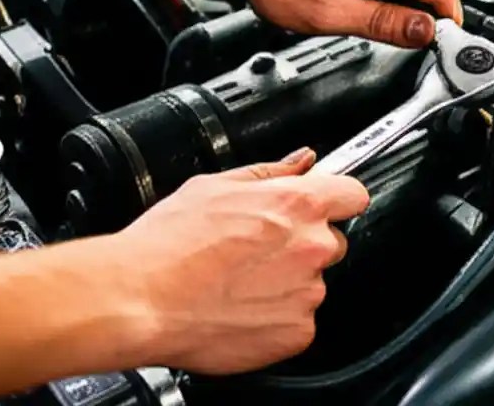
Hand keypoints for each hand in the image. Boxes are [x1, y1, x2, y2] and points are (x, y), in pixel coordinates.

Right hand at [109, 148, 368, 374]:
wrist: (140, 300)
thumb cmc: (168, 245)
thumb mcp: (214, 186)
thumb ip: (270, 172)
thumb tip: (301, 161)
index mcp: (297, 204)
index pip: (352, 194)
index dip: (336, 198)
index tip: (323, 205)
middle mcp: (311, 247)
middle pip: (331, 241)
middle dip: (303, 244)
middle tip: (256, 250)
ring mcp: (307, 293)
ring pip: (312, 283)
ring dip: (287, 283)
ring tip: (237, 282)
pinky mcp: (297, 333)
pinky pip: (299, 321)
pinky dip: (276, 318)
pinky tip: (239, 309)